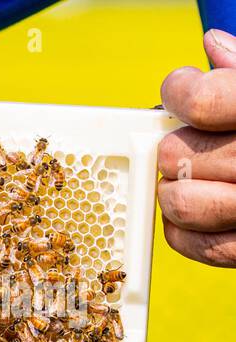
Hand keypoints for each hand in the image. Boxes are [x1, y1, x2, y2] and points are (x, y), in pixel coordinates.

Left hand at [158, 29, 235, 265]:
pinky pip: (196, 243)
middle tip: (192, 140)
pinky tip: (197, 211)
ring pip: (181, 203)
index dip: (180, 91)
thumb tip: (214, 47)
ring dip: (177, 189)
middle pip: (181, 153)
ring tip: (194, 176)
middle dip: (177, 144)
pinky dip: (184, 229)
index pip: (202, 101)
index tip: (182, 89)